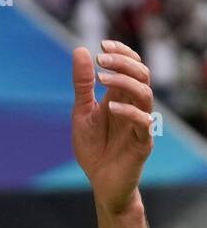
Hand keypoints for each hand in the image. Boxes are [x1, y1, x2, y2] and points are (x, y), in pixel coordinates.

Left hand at [71, 41, 154, 214]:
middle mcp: (135, 107)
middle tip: (101, 57)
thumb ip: (83, 84)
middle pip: (142, 75)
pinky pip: (142, 123)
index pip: (132, 67)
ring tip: (102, 78)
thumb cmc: (94, 148)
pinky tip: (109, 107)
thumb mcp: (82, 112)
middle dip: (123, 63)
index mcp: (122, 97)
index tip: (102, 45)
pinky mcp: (142, 143)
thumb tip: (80, 50)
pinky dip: (128, 112)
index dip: (122, 53)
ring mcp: (140, 124)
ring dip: (125, 82)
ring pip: (145, 94)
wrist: (100, 182)